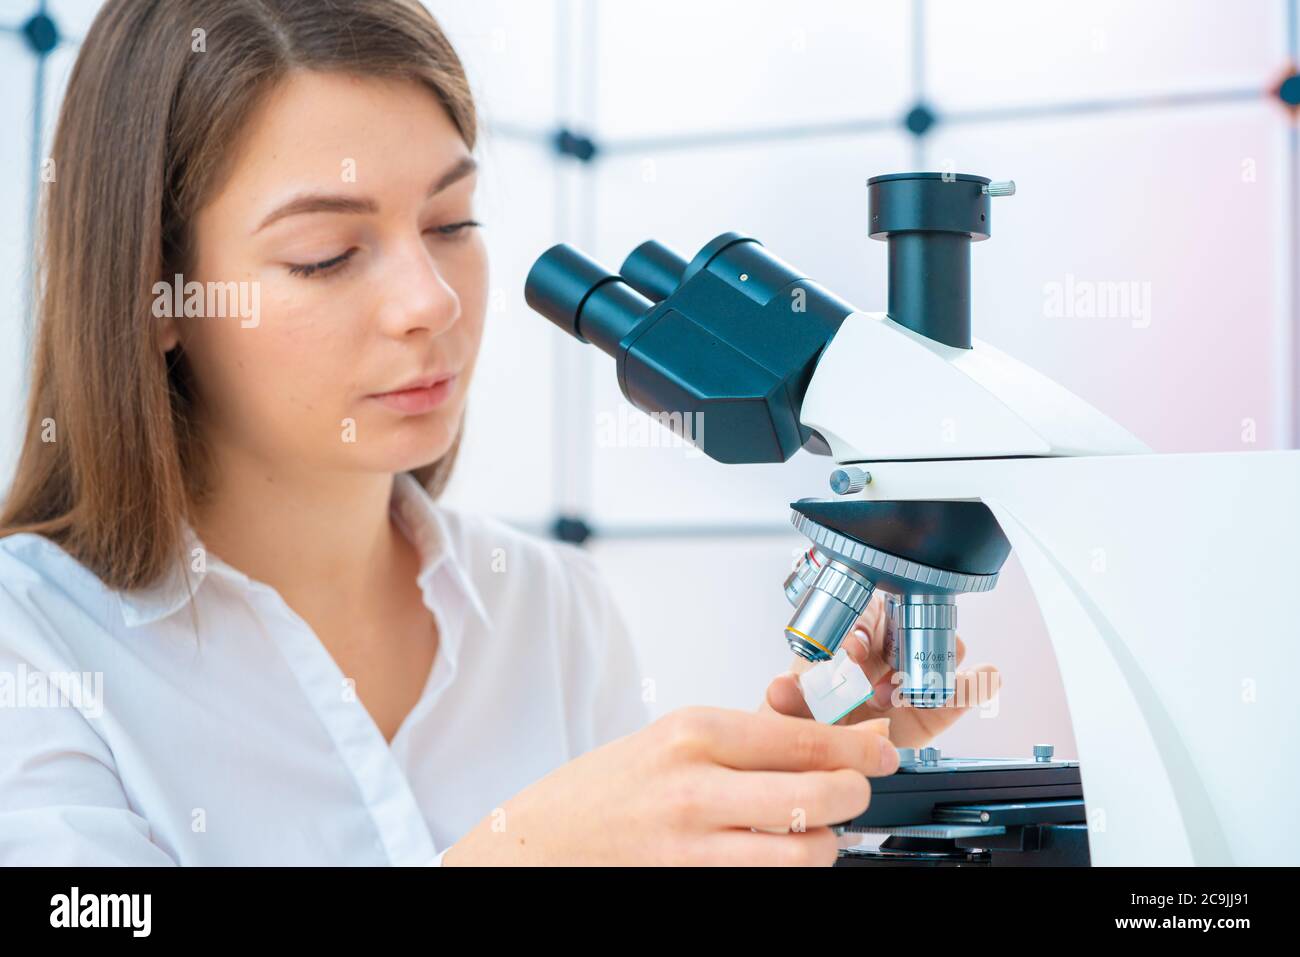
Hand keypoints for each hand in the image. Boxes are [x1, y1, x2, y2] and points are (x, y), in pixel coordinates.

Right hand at [441, 706, 897, 865]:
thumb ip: (744, 738)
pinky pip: (770, 885)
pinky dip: (785, 873)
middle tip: (852, 792)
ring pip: (805, 853)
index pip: (802, 739)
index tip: (878, 752)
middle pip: (816, 796)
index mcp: (691, 734)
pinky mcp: (692, 888)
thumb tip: (825, 734)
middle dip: (852, 796)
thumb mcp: (668, 739)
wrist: (538, 845)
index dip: (856, 749)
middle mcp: (694, 790)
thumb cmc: (602, 789)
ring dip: (823, 845)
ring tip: (810, 833)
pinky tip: (771, 857)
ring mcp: (692, 849)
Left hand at [762, 591, 1000, 747]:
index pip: (866, 612)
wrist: (820, 764)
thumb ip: (789, 699)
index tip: (854, 649)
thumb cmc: (801, 723)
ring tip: (912, 694)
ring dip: (934, 664)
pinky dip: (975, 684)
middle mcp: (886, 654)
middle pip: (915, 623)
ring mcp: (913, 679)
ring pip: (943, 651)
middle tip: (886, 678)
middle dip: (906, 642)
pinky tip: (979, 680)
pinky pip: (964, 691)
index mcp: (848, 640)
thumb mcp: (789, 710)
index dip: (865, 625)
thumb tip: (780, 687)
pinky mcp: (936, 711)